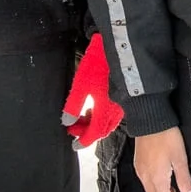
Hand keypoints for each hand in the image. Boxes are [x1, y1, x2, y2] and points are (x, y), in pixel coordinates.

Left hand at [60, 33, 124, 147]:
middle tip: (73, 130)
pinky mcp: (123, 95)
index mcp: (105, 110)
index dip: (83, 140)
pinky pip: (112, 113)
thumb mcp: (81, 84)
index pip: (94, 133)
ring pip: (107, 122)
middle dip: (87, 132)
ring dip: (93, 124)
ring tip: (82, 118)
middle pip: (102, 130)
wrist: (120, 46)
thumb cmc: (99, 64)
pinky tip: (93, 107)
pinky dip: (101, 115)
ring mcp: (121, 103)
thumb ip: (73, 105)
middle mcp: (115, 110)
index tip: (74, 145)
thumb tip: (67, 122)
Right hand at [133, 128, 190, 191]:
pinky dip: (160, 191)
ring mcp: (141, 172)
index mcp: (156, 178)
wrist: (149, 117)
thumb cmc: (166, 135)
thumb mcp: (180, 158)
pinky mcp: (140, 165)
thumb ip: (185, 180)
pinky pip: (148, 186)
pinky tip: (170, 186)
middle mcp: (145, 178)